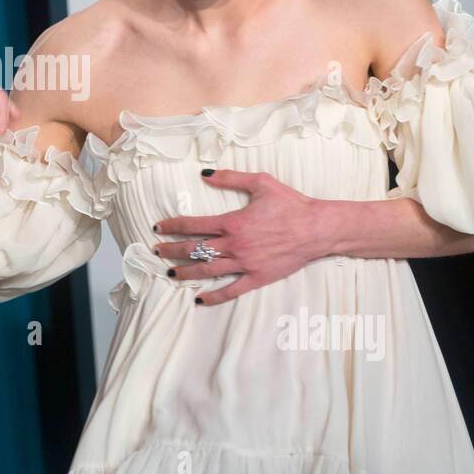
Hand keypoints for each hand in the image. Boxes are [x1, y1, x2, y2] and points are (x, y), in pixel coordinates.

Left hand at [152, 170, 326, 306]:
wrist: (316, 228)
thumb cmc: (291, 204)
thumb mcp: (261, 182)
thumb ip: (231, 178)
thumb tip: (205, 174)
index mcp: (232, 222)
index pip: (193, 225)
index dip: (172, 226)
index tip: (159, 227)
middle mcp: (234, 245)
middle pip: (194, 249)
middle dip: (172, 250)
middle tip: (156, 251)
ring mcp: (244, 264)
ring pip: (207, 271)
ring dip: (186, 272)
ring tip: (170, 273)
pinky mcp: (256, 278)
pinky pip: (230, 290)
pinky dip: (213, 296)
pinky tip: (199, 299)